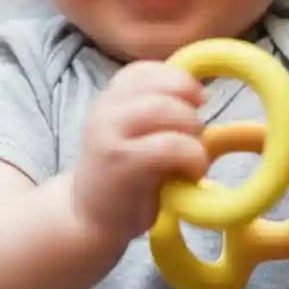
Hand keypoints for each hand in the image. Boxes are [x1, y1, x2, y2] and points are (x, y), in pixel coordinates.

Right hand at [72, 61, 209, 242]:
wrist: (88, 218)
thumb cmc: (123, 175)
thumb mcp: (134, 132)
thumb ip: (157, 110)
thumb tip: (201, 91)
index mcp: (110, 98)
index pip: (147, 70)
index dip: (180, 81)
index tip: (197, 101)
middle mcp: (106, 109)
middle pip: (163, 87)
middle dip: (191, 107)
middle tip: (196, 134)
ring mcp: (110, 134)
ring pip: (166, 110)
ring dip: (193, 131)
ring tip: (194, 156)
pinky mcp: (122, 162)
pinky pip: (169, 146)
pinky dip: (191, 156)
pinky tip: (192, 172)